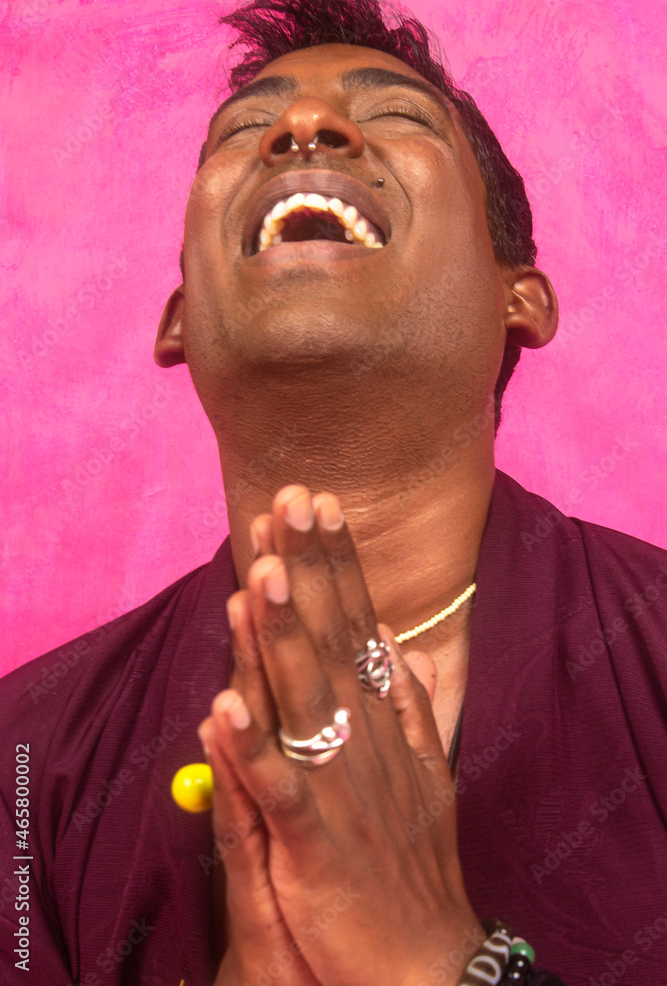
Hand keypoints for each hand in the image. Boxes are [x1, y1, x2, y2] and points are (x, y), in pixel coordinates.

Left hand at [202, 485, 481, 985]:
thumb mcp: (427, 769)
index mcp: (382, 720)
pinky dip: (252, 748)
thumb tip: (400, 638)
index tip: (319, 506)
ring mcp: (341, 786)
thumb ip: (412, 701)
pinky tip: (225, 705)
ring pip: (304, 698)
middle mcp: (363, 739)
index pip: (357, 624)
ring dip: (281, 635)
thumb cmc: (413, 860)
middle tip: (290, 502)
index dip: (335, 565)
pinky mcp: (316, 842)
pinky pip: (278, 788)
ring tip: (258, 574)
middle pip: (330, 641)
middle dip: (307, 570)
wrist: (423, 958)